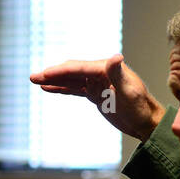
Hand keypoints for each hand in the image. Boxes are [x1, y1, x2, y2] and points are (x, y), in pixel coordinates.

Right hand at [30, 53, 165, 140]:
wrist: (146, 122)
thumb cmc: (141, 107)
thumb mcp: (128, 92)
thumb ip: (118, 74)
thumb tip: (115, 56)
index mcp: (107, 69)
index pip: (79, 68)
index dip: (61, 71)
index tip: (45, 74)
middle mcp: (100, 72)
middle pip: (72, 71)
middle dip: (52, 73)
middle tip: (33, 76)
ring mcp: (97, 83)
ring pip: (70, 79)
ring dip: (53, 80)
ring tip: (34, 80)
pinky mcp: (95, 93)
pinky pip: (74, 89)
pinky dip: (61, 88)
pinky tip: (48, 88)